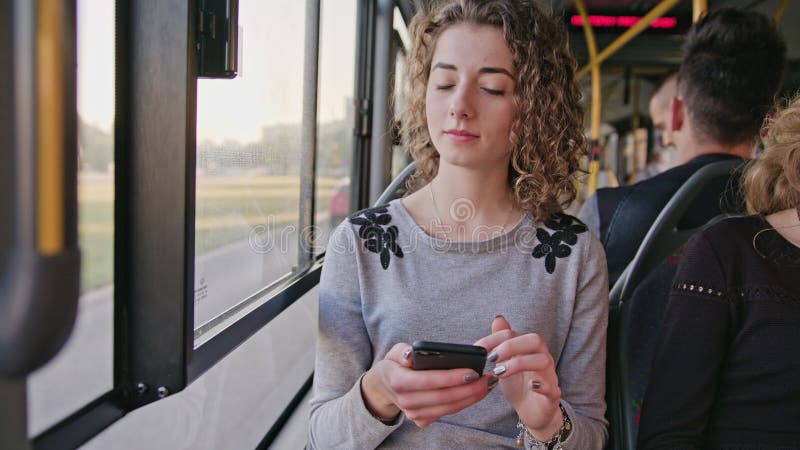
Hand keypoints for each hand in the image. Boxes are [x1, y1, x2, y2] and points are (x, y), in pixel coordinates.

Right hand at [361, 342, 494, 427]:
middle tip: (488, 378)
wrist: (384, 387)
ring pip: (449, 407)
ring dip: (472, 397)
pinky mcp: (422, 421)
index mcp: (398, 381)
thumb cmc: (395, 364)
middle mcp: (406, 401)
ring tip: (488, 384)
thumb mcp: (394, 352)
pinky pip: (448, 412)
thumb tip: (412, 354)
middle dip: (470, 388)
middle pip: (444, 397)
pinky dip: (465, 402)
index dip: (452, 377)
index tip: (473, 372)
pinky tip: (477, 392)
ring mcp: (414, 414)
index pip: (429, 380)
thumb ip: (403, 351)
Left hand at [473, 316, 562, 439]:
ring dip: (520, 363)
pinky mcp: (553, 396)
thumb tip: (498, 318)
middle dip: (511, 346)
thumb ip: (502, 342)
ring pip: (544, 361)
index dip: (494, 339)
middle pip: (535, 340)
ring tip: (500, 373)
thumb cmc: (518, 384)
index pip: (514, 334)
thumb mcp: (506, 363)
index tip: (478, 349)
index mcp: (529, 349)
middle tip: (491, 359)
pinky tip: (530, 386)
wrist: (532, 412)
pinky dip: (542, 386)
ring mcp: (549, 376)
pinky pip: (553, 388)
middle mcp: (542, 358)